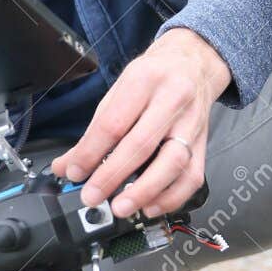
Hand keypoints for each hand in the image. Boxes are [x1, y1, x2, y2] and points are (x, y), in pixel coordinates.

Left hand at [50, 30, 230, 219]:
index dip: (90, 152)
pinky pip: (192, 177)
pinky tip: (149, 206)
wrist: (194, 64)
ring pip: (173, 163)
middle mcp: (173, 99)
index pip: (114, 122)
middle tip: (91, 196)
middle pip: (142, 143)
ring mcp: (192, 123)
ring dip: (144, 190)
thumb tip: (67, 166)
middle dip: (112, 175)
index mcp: (145, 80)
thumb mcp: (118, 91)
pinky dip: (170, 197)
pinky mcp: (203, 144)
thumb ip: (94, 130)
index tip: (74, 172)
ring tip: (120, 206)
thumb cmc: (153, 78)